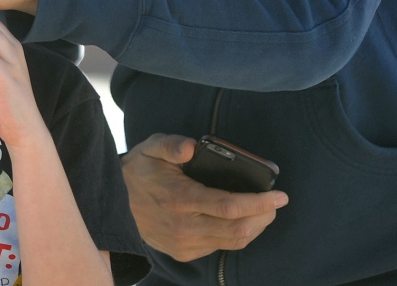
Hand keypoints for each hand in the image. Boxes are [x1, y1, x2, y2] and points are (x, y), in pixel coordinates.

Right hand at [121, 133, 288, 260]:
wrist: (116, 204)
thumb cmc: (139, 172)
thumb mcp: (151, 147)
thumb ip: (171, 144)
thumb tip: (192, 147)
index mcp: (180, 198)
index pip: (229, 206)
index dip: (259, 202)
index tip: (280, 195)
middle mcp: (185, 226)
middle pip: (238, 229)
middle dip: (264, 215)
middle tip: (275, 201)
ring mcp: (185, 243)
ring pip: (233, 241)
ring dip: (255, 227)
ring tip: (263, 210)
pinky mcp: (184, 252)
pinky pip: (221, 246)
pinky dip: (238, 234)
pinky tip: (242, 219)